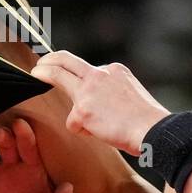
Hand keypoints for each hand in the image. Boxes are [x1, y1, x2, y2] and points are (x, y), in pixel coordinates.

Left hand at [30, 50, 169, 154]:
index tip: (63, 68)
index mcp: (115, 70)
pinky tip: (99, 132)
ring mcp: (90, 90)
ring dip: (45, 75)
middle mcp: (101, 74)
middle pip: (67, 60)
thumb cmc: (147, 120)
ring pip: (58, 77)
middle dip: (49, 60)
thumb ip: (112, 91)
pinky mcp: (82, 109)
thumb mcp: (131, 94)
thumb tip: (98, 104)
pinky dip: (84, 130)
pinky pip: (73, 122)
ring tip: (37, 73)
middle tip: (39, 65)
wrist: (154, 129)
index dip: (75, 72)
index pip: (88, 69)